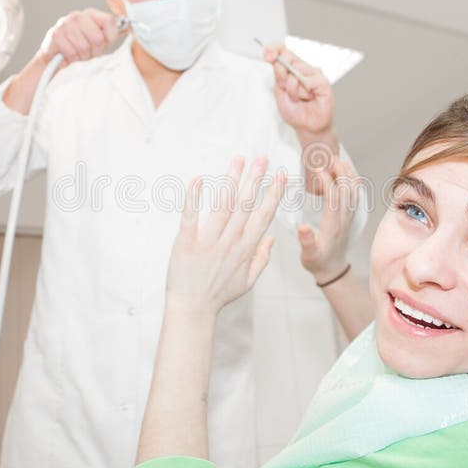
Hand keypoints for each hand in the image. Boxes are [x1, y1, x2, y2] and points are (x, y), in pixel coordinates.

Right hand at [35, 8, 120, 67]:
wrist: (54, 59)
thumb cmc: (79, 48)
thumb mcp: (99, 39)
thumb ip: (112, 32)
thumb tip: (129, 26)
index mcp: (91, 14)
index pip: (110, 22)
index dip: (110, 38)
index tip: (104, 43)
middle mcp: (77, 16)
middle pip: (98, 38)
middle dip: (95, 50)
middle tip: (88, 51)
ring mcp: (65, 24)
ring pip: (84, 47)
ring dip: (82, 56)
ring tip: (78, 53)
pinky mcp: (55, 35)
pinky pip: (72, 52)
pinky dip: (72, 58)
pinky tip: (68, 55)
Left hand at [166, 156, 286, 314]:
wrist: (192, 309)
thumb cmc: (218, 295)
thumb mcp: (248, 281)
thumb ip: (262, 258)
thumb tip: (271, 238)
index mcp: (246, 249)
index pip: (264, 216)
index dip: (274, 194)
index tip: (281, 176)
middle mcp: (230, 242)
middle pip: (245, 205)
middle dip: (255, 179)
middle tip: (262, 158)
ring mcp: (208, 241)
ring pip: (223, 206)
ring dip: (231, 181)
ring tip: (238, 160)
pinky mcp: (186, 243)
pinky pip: (190, 217)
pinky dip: (194, 197)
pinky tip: (198, 179)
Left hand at [263, 44, 333, 138]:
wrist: (307, 127)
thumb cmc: (295, 111)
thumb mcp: (279, 92)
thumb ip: (278, 76)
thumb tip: (279, 62)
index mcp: (291, 68)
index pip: (282, 50)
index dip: (274, 49)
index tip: (268, 55)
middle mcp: (303, 68)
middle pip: (289, 57)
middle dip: (282, 75)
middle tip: (285, 88)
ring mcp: (314, 74)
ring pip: (298, 70)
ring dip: (293, 88)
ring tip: (298, 98)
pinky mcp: (324, 82)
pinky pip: (310, 80)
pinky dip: (305, 91)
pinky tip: (308, 98)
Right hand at [297, 160, 359, 283]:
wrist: (332, 269)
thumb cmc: (317, 261)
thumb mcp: (308, 255)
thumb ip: (306, 241)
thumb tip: (302, 228)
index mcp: (332, 226)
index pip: (333, 199)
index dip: (327, 182)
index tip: (318, 169)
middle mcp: (343, 219)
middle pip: (346, 191)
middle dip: (340, 172)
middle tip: (330, 157)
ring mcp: (348, 217)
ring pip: (353, 191)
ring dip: (348, 174)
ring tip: (339, 159)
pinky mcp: (349, 215)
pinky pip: (355, 195)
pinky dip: (352, 181)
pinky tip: (348, 171)